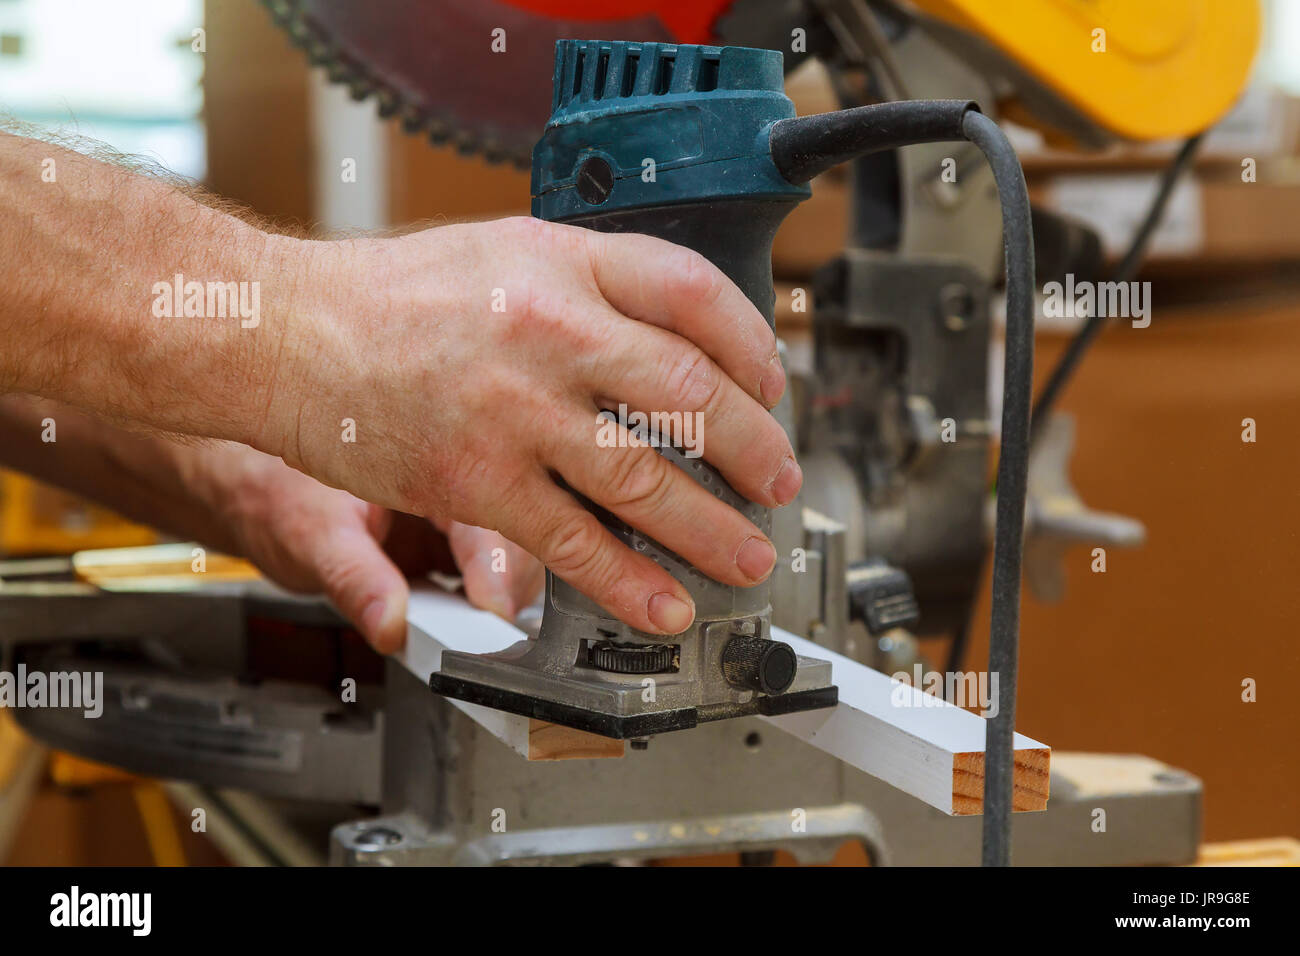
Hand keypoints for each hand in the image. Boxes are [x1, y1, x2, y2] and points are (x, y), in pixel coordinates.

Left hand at [182, 442, 543, 651]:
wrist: (246, 488)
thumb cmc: (270, 488)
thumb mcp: (308, 535)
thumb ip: (354, 580)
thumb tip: (393, 624)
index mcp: (426, 455)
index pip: (488, 511)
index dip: (499, 567)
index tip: (495, 614)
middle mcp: (448, 481)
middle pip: (514, 535)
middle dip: (508, 588)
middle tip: (486, 637)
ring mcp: (449, 517)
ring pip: (507, 558)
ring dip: (498, 599)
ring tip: (469, 635)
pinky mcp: (444, 547)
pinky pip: (480, 575)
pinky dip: (478, 605)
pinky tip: (458, 624)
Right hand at [261, 217, 801, 636]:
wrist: (282, 330)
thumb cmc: (390, 295)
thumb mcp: (502, 252)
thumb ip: (587, 287)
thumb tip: (672, 337)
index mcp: (562, 260)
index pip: (692, 291)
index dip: (751, 344)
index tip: (771, 385)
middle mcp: (550, 329)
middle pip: (689, 390)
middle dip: (753, 447)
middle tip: (779, 480)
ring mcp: (515, 408)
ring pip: (644, 477)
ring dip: (710, 528)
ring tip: (747, 555)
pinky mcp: (477, 479)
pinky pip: (573, 541)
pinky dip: (627, 581)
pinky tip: (663, 604)